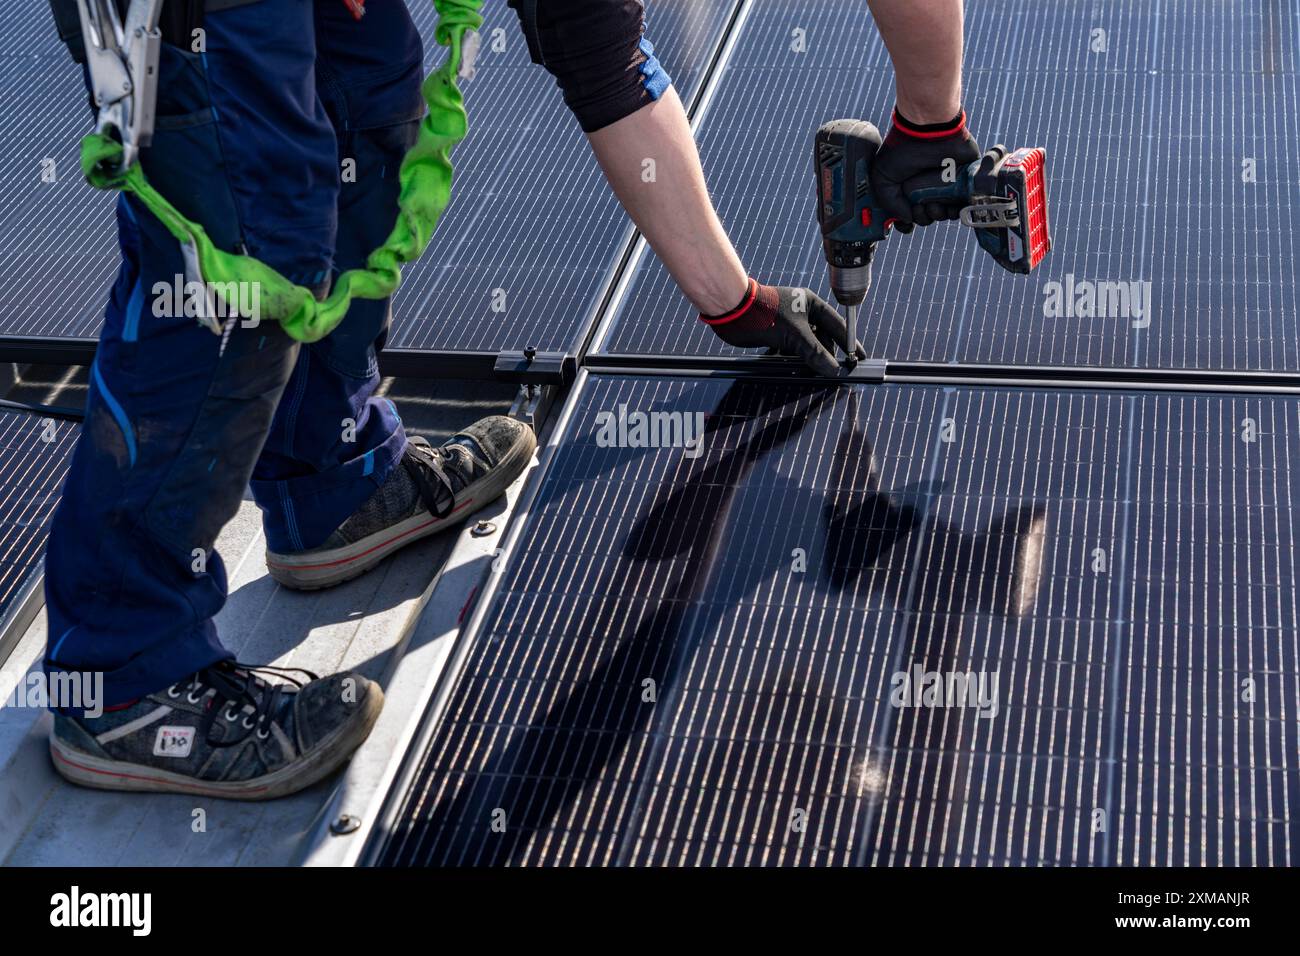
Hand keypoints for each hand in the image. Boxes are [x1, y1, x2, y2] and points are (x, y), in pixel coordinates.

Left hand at [701, 279, 864, 375]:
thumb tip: (833, 370)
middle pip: (821, 338)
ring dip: (807, 359)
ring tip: (813, 373)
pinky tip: (791, 368)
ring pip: (804, 345)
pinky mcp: (774, 333)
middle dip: (825, 355)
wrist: (731, 311)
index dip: (849, 342)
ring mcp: (787, 322)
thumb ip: (816, 353)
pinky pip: (789, 349)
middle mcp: (801, 311)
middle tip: (833, 372)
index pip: (837, 325)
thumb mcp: (795, 335)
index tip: (859, 357)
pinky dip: (790, 359)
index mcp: (811, 303)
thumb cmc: (764, 313)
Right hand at [870, 108, 980, 232]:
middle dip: (923, 218)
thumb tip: (907, 220)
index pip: (908, 214)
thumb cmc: (901, 149)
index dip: (907, 222)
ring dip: (938, 216)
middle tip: (919, 208)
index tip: (906, 221)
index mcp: (907, 188)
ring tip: (933, 206)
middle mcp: (926, 187)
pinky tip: (948, 207)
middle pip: (928, 216)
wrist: (928, 129)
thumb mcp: (882, 179)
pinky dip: (958, 211)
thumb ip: (889, 204)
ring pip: (945, 213)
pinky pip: (964, 203)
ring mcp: (945, 184)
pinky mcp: (963, 180)